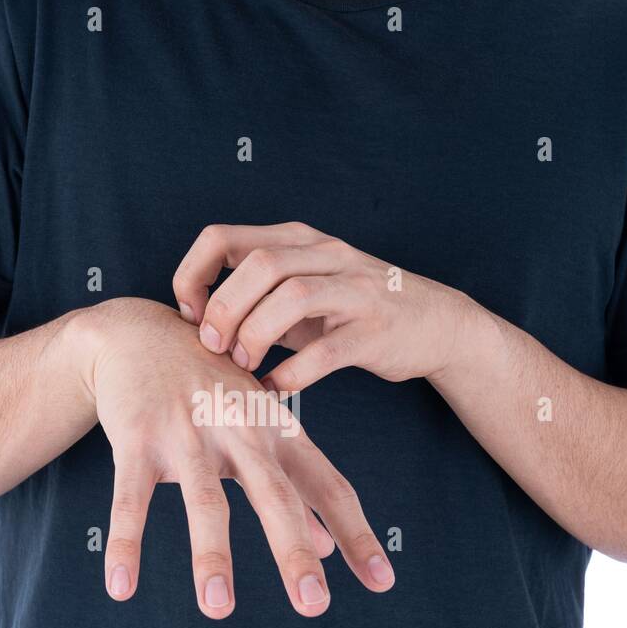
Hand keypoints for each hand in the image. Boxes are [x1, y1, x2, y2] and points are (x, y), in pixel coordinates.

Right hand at [75, 298, 394, 618]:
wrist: (139, 332)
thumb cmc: (211, 387)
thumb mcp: (260, 427)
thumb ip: (294, 488)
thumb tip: (325, 546)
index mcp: (278, 433)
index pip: (329, 488)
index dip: (356, 534)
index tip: (382, 583)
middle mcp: (241, 432)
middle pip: (275, 497)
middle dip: (294, 552)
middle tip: (314, 605)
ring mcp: (189, 434)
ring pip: (206, 500)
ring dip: (212, 555)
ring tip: (218, 609)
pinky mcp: (138, 439)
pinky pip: (131, 499)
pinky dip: (126, 543)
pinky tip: (121, 587)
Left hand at [172, 222, 471, 391]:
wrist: (436, 323)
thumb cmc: (354, 310)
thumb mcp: (303, 287)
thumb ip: (256, 294)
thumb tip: (194, 320)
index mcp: (298, 240)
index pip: (222, 238)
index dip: (193, 276)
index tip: (190, 315)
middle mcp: (326, 255)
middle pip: (258, 265)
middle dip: (223, 309)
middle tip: (213, 346)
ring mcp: (355, 290)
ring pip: (292, 297)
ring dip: (255, 335)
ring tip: (243, 364)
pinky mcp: (374, 331)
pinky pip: (324, 352)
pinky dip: (290, 374)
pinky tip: (274, 389)